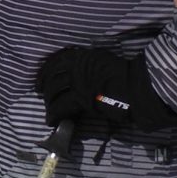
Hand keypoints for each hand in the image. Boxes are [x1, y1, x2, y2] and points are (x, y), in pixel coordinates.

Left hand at [34, 46, 173, 130]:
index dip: (44, 71)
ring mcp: (77, 82)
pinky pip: (61, 107)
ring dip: (49, 103)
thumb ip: (88, 64)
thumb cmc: (125, 74)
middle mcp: (76, 67)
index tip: (40, 79)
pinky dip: (53, 114)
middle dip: (44, 88)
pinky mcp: (80, 98)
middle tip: (41, 96)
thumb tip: (79, 71)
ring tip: (48, 111)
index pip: (56, 61)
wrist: (136, 86)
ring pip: (54, 92)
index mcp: (82, 56)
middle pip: (53, 78)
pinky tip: (51, 121)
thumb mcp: (103, 60)